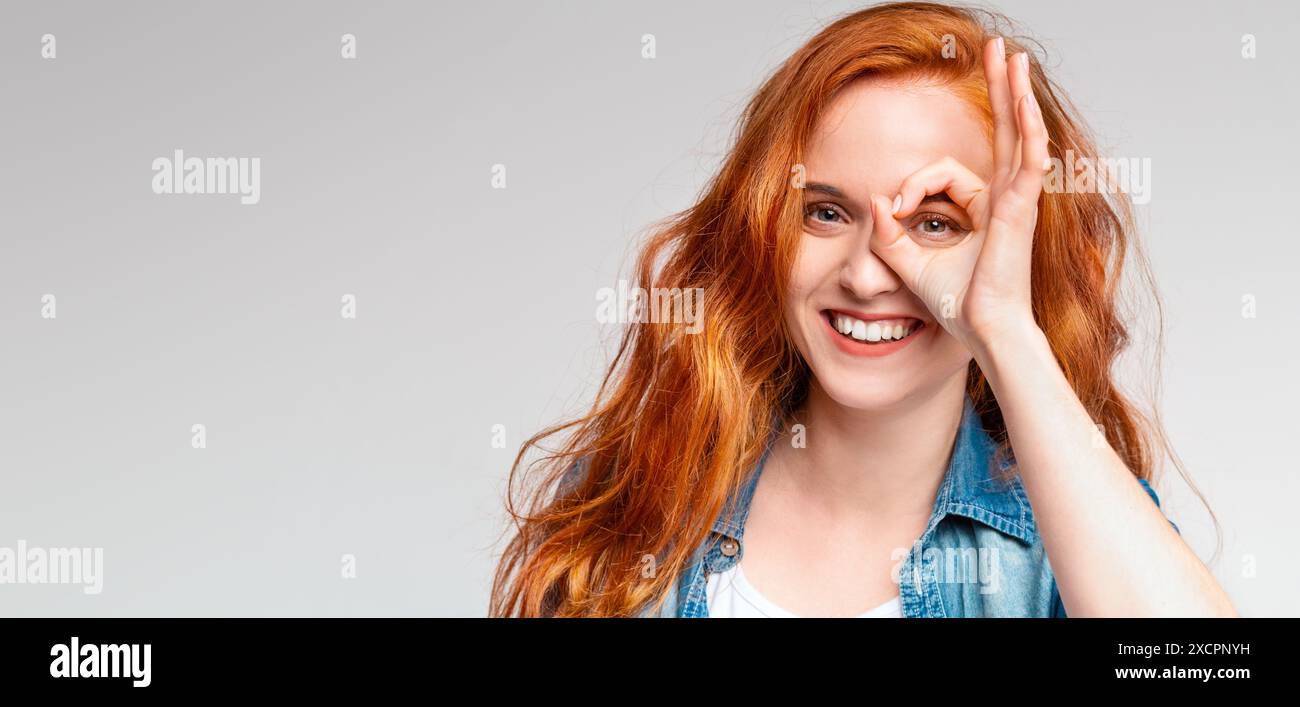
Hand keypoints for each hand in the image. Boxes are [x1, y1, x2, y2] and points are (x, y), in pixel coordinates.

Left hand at [867, 37, 1048, 354]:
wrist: (983, 331)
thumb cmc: (957, 305)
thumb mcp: (909, 263)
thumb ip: (890, 234)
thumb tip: (875, 202)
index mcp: (983, 209)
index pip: (943, 173)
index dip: (912, 187)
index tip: (896, 213)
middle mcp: (1004, 199)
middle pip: (1001, 130)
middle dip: (997, 88)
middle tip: (995, 48)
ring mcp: (1016, 201)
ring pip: (1017, 134)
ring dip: (1013, 91)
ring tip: (1009, 54)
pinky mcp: (1020, 209)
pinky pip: (1026, 159)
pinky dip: (1025, 127)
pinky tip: (1023, 98)